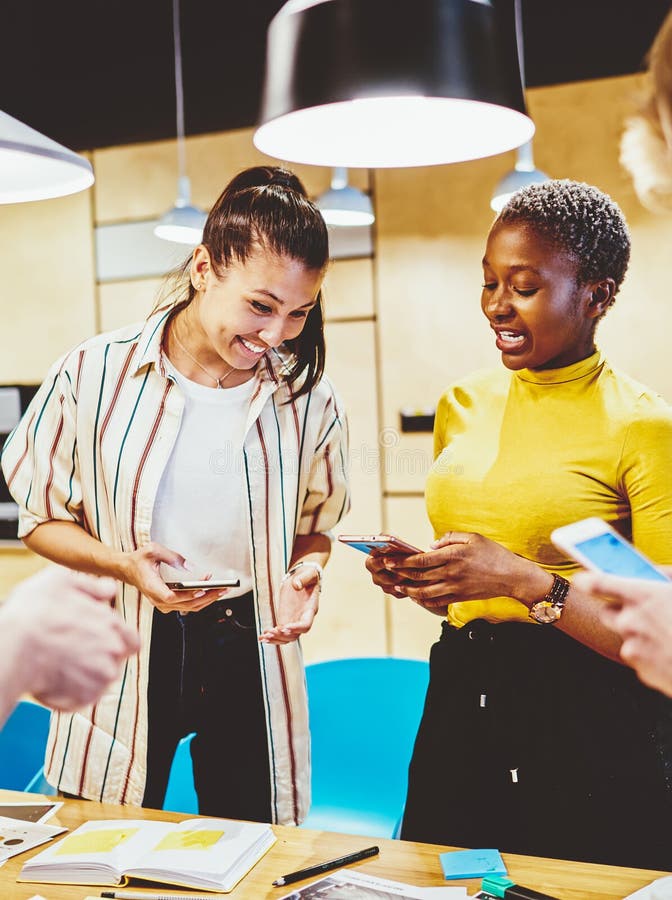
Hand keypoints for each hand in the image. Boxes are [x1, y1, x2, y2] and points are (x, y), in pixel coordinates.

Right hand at [1, 565, 139, 711]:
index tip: (97, 642)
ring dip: (82, 676)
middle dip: (97, 659)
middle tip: (70, 653)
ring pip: (98, 681)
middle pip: (114, 661)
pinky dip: (68, 693)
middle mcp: (113, 652)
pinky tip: (49, 680)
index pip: (131, 641)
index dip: (117, 641)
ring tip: (56, 665)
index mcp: (112, 624)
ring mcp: (100, 678)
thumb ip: (92, 586)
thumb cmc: (34, 611)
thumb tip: (110, 589)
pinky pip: (80, 698)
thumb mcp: (62, 580)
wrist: (13, 646)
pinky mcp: (84, 698)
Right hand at [120, 541, 228, 613]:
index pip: (170, 597)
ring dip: (206, 599)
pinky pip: (187, 605)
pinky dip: (200, 599)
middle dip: (206, 597)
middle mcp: (157, 599)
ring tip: (221, 589)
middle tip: (221, 588)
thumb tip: (190, 566)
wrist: (128, 569)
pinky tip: (210, 590)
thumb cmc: (139, 560)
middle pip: (185, 604)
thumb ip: (172, 556)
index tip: (201, 590)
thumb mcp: (153, 550)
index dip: (187, 595)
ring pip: (188, 607)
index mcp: (151, 586)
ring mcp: (162, 604)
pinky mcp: (168, 604)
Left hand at [259, 564, 320, 644]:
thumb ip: (303, 579)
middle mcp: (303, 618)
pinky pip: (280, 632)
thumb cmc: (308, 576)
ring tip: (264, 636)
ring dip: (275, 639)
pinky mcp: (285, 618)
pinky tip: (262, 637)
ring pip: (287, 638)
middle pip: (295, 635)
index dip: (296, 628)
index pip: (306, 625)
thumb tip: (296, 585)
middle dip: (282, 636)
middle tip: (270, 632)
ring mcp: (294, 620)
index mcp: (310, 609)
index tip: (284, 627)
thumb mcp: (309, 574)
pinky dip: (271, 636)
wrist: (302, 577)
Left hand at [372, 531, 532, 614]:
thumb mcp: (473, 537)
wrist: (512, 577)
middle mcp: (451, 573)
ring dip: (408, 589)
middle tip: (387, 570)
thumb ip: (451, 538)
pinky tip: (415, 596)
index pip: (422, 560)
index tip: (390, 559)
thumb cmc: (494, 554)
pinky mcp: (459, 597)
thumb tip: (432, 545)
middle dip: (400, 573)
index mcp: (454, 555)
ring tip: (397, 586)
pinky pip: (437, 601)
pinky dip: (423, 599)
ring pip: (424, 591)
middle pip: (419, 575)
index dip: (403, 561)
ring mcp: (455, 587)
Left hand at [573, 570, 671, 695]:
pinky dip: (650, 654)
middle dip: (619, 611)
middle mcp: (631, 620)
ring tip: (665, 634)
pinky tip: (670, 652)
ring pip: (625, 636)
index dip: (586, 579)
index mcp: (643, 595)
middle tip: (640, 611)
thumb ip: (667, 577)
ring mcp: (633, 646)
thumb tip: (656, 572)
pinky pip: (638, 657)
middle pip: (607, 612)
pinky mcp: (640, 669)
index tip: (581, 578)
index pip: (598, 582)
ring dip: (638, 634)